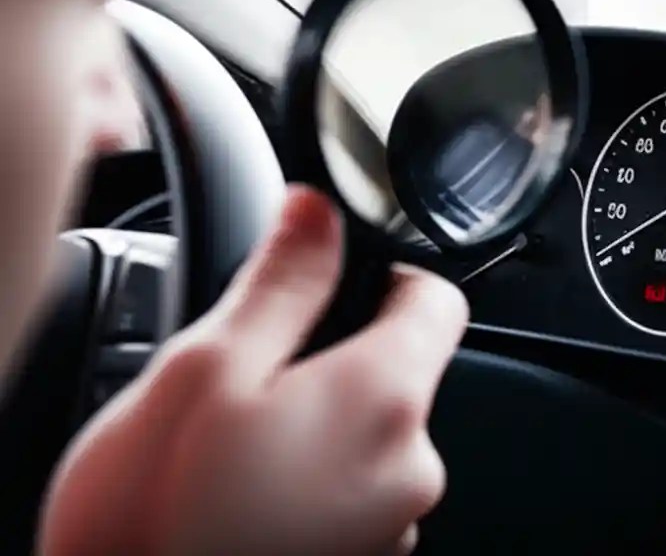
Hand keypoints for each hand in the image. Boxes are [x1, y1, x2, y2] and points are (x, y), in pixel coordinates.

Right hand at [40, 186, 467, 555]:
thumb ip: (280, 282)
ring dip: (312, 427)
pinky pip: (350, 491)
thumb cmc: (156, 522)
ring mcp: (391, 524)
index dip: (384, 276)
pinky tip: (239, 497)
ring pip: (366, 435)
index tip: (327, 283)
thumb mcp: (203, 371)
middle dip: (327, 362)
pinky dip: (306, 481)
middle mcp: (410, 468)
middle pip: (397, 371)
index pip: (438, 299)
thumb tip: (320, 212)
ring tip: (231, 454)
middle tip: (243, 387)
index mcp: (383, 400)